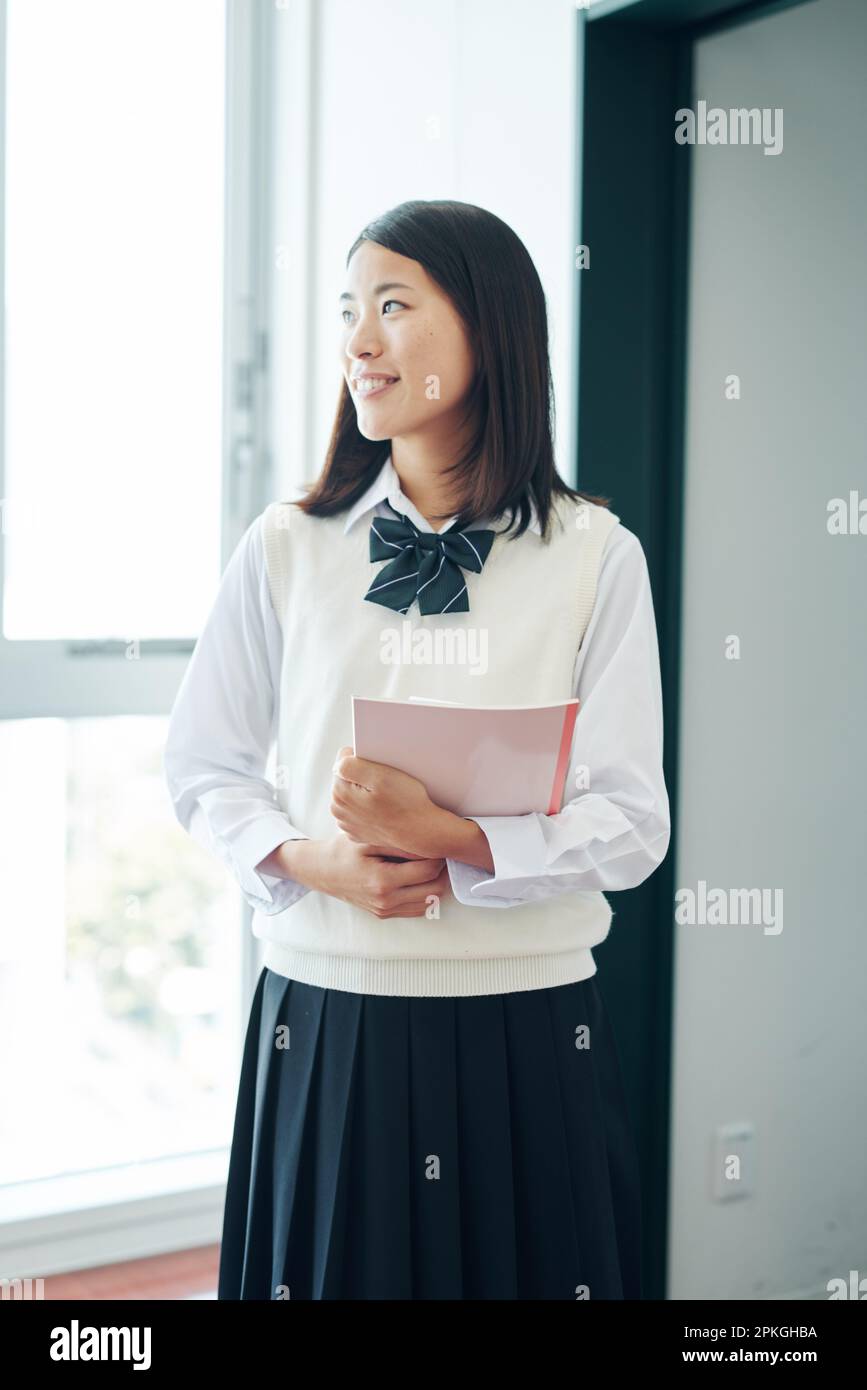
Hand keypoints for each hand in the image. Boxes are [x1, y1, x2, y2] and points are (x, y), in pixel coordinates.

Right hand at [297, 833, 451, 918]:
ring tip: (430, 863)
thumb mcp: (368, 840)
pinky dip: (425, 893)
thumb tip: (429, 844)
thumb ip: (400, 843)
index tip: (437, 843)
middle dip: (442, 871)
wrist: (323, 871)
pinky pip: (417, 908)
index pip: (428, 870)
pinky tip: (418, 876)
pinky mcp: (385, 914)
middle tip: (439, 853)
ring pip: (429, 901)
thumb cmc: (343, 851)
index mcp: (382, 881)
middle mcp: (386, 901)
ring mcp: (386, 910)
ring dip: (435, 883)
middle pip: (435, 889)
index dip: (439, 855)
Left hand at [329, 746, 449, 858]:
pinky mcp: (355, 831)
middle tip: (385, 784)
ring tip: (384, 798)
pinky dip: (367, 808)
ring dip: (364, 792)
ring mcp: (346, 822)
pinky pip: (357, 810)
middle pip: (345, 778)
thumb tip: (339, 762)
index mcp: (340, 792)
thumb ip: (351, 765)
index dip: (363, 759)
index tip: (379, 770)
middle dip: (362, 777)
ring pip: (351, 794)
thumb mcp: (381, 776)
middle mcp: (337, 809)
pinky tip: (382, 810)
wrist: (420, 831)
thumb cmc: (405, 803)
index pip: (343, 760)